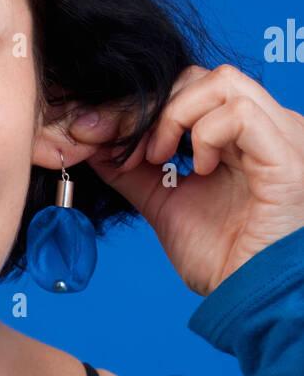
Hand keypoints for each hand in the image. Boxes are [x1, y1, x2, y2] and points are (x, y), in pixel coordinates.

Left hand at [67, 64, 303, 295]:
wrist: (251, 299)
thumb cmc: (223, 258)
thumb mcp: (164, 202)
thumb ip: (132, 169)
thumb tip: (91, 140)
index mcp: (240, 135)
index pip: (186, 87)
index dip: (138, 105)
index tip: (100, 136)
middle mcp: (264, 127)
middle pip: (199, 75)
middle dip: (149, 107)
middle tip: (129, 152)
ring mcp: (280, 136)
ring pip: (221, 81)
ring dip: (174, 114)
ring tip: (160, 158)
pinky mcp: (287, 155)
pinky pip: (240, 113)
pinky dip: (204, 134)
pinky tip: (197, 170)